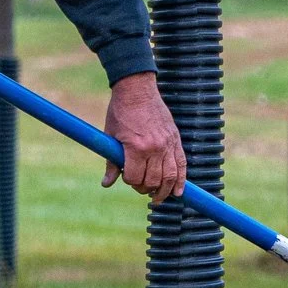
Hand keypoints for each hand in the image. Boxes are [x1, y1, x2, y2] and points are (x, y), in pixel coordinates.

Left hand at [102, 72, 185, 199]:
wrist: (137, 89)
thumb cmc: (120, 112)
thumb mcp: (111, 136)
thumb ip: (111, 162)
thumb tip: (106, 184)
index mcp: (136, 147)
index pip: (134, 177)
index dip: (128, 181)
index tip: (126, 176)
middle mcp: (154, 148)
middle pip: (152, 181)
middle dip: (144, 188)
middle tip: (139, 187)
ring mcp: (167, 144)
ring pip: (170, 177)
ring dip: (164, 191)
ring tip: (157, 197)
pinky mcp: (175, 140)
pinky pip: (181, 165)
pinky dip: (181, 181)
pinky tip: (178, 192)